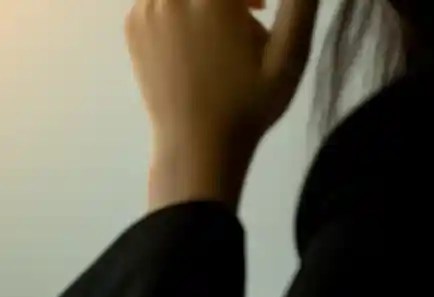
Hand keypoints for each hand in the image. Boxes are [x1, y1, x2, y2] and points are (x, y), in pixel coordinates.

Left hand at [125, 0, 319, 210]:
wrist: (197, 145)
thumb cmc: (251, 104)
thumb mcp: (290, 51)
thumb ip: (300, 3)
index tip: (264, 8)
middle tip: (255, 9)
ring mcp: (146, 11)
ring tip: (233, 18)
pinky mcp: (133, 26)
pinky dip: (182, 0)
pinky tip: (203, 28)